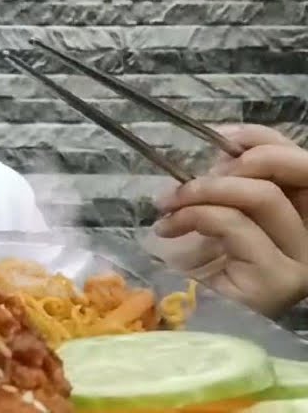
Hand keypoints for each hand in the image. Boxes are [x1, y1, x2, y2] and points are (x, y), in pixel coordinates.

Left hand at [151, 124, 307, 317]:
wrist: (184, 322)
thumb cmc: (199, 269)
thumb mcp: (216, 213)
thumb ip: (229, 185)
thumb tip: (220, 154)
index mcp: (303, 217)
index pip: (302, 163)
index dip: (263, 139)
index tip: (218, 139)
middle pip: (302, 171)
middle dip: (247, 159)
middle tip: (201, 173)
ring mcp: (302, 261)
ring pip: (263, 196)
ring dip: (206, 189)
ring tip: (171, 203)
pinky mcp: (278, 281)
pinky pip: (235, 225)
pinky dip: (194, 216)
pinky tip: (168, 228)